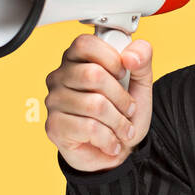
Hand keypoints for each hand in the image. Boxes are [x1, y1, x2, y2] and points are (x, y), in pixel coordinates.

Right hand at [45, 34, 152, 172]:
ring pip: (95, 105)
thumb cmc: (123, 113)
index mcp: (76, 59)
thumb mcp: (140, 84)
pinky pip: (90, 128)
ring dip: (119, 122)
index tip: (123, 74)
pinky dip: (109, 138)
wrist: (117, 151)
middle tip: (128, 109)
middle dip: (121, 97)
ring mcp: (53, 101)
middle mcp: (59, 77)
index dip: (111, 58)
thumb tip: (130, 56)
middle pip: (93, 75)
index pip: (85, 43)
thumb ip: (141, 60)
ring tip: (122, 128)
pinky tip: (110, 142)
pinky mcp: (54, 126)